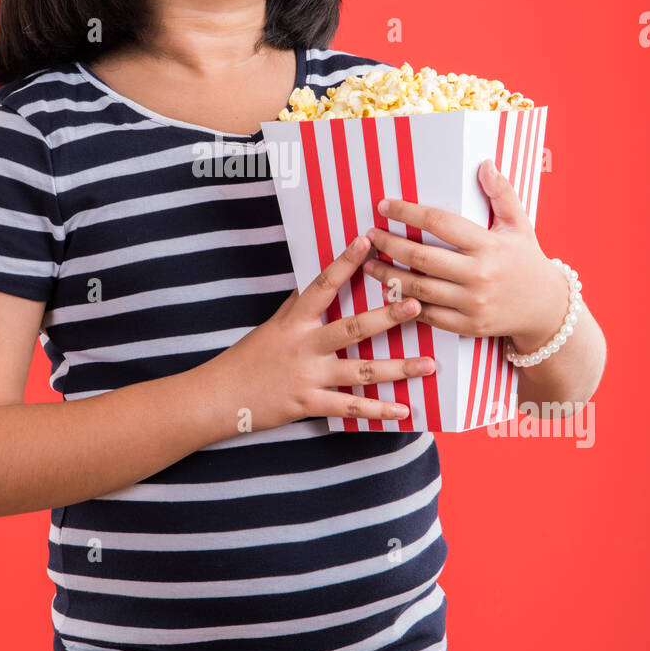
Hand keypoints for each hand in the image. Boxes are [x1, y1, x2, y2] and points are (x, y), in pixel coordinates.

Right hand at [223, 235, 436, 431]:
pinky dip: (378, 410)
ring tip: (429, 364)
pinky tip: (404, 410)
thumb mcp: (273, 324)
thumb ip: (300, 304)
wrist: (220, 396)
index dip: (345, 261)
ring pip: (360, 372)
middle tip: (417, 305)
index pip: (323, 284)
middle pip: (351, 329)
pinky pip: (350, 407)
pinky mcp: (308, 403)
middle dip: (387, 317)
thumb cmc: (248, 357)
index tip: (368, 240)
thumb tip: (319, 276)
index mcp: (294, 320)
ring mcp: (308, 376)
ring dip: (398, 368)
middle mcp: (304, 345)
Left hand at [361, 159, 569, 354]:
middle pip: (420, 257)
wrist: (547, 310)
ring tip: (368, 263)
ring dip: (387, 275)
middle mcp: (479, 275)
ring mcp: (473, 303)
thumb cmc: (528, 261)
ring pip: (418, 288)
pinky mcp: (468, 326)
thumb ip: (502, 194)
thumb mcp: (519, 225)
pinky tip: (388, 292)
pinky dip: (405, 304)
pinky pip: (428, 315)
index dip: (407, 212)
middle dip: (389, 244)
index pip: (439, 223)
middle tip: (370, 234)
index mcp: (489, 245)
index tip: (384, 205)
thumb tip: (485, 164)